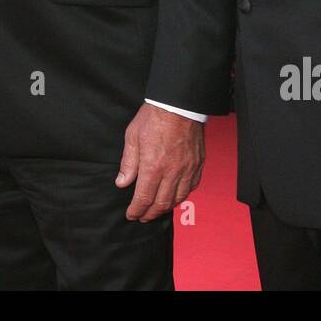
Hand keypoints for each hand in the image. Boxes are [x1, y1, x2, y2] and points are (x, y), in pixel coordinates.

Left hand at [116, 103, 203, 222]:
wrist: (179, 104)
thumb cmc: (154, 117)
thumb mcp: (132, 137)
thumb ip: (128, 163)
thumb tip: (122, 183)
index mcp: (153, 166)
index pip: (144, 198)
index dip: (136, 210)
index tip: (131, 215)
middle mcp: (172, 171)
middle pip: (161, 203)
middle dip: (149, 213)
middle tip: (142, 216)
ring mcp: (187, 169)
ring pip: (177, 198)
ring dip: (165, 208)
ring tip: (156, 209)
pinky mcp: (197, 164)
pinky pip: (191, 187)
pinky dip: (182, 196)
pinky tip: (175, 196)